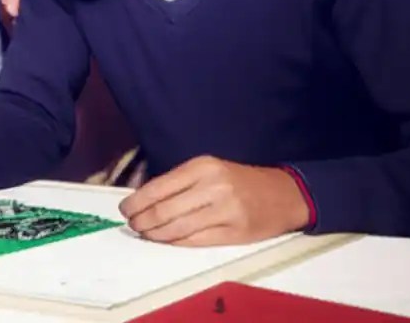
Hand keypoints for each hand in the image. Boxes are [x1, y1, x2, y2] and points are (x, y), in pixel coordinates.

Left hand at [119, 156, 309, 246]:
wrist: (283, 194)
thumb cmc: (238, 180)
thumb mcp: (209, 169)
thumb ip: (178, 182)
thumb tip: (141, 198)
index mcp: (202, 167)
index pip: (158, 188)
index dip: (137, 202)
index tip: (125, 209)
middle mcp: (213, 187)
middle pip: (164, 210)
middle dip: (142, 221)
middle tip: (133, 225)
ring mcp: (225, 211)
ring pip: (177, 228)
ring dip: (155, 234)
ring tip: (146, 234)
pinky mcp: (235, 232)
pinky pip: (196, 240)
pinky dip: (176, 242)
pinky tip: (167, 240)